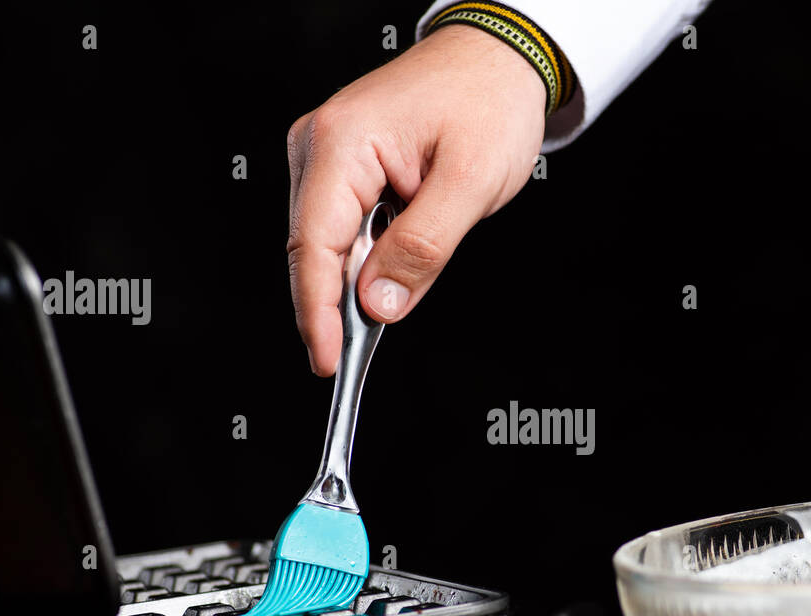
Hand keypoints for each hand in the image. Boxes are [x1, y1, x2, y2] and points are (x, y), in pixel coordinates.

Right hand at [286, 25, 546, 374]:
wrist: (498, 60)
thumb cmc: (488, 102)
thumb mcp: (470, 183)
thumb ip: (422, 248)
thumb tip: (378, 304)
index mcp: (342, 141)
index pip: (313, 245)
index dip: (316, 312)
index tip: (328, 360)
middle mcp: (321, 145)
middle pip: (312, 249)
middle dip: (331, 307)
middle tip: (351, 358)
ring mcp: (328, 156)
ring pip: (326, 245)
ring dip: (351, 285)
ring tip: (379, 316)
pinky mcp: (344, 167)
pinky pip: (343, 229)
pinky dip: (361, 263)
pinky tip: (383, 282)